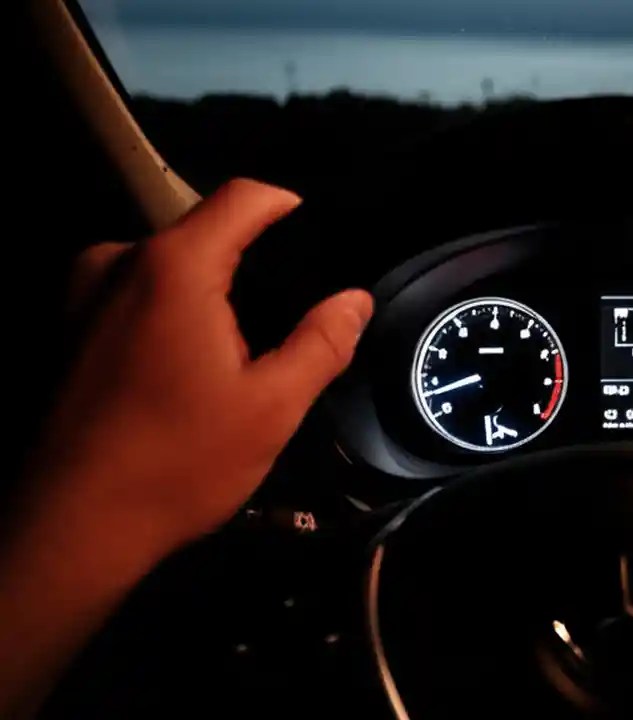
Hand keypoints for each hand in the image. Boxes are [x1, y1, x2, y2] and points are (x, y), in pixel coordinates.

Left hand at [28, 179, 372, 556]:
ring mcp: (81, 296)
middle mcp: (118, 263)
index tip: (314, 226)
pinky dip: (169, 316)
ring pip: (166, 270)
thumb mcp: (272, 407)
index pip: (242, 197)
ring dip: (205, 295)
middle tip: (285, 319)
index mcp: (174, 268)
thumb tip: (357, 300)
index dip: (286, 204)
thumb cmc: (178, 462)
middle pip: (202, 235)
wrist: (72, 526)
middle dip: (248, 264)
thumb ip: (322, 343)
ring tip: (238, 352)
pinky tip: (188, 373)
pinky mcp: (64, 331)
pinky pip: (134, 297)